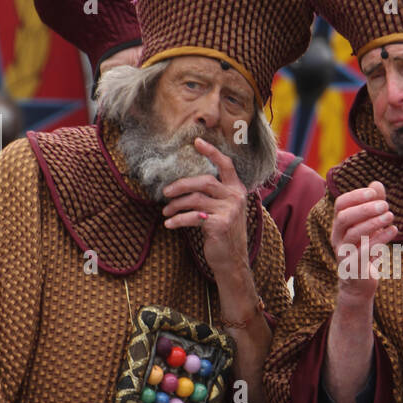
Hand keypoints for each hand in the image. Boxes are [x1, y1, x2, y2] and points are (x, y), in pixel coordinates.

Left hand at [162, 138, 249, 278]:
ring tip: (165, 211)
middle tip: (165, 192)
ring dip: (176, 205)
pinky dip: (178, 220)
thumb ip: (214, 195)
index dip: (211, 152)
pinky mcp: (220, 225)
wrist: (232, 261)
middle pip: (204, 181)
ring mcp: (229, 211)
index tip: (196, 141)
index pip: (226, 165)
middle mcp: (236, 197)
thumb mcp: (224, 210)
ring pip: (195, 199)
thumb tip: (184, 184)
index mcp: (237, 190)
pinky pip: (192, 217)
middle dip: (181, 185)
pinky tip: (169, 224)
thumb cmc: (223, 234)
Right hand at [331, 181, 396, 305]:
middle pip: (344, 218)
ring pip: (354, 235)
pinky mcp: (353, 268)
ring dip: (374, 223)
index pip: (340, 205)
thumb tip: (377, 183)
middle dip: (365, 209)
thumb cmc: (365, 251)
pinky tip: (393, 230)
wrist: (359, 284)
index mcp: (339, 226)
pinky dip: (380, 239)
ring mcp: (343, 254)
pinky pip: (365, 252)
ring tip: (391, 216)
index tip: (374, 192)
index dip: (356, 195)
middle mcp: (337, 238)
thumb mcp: (370, 226)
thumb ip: (373, 205)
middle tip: (386, 205)